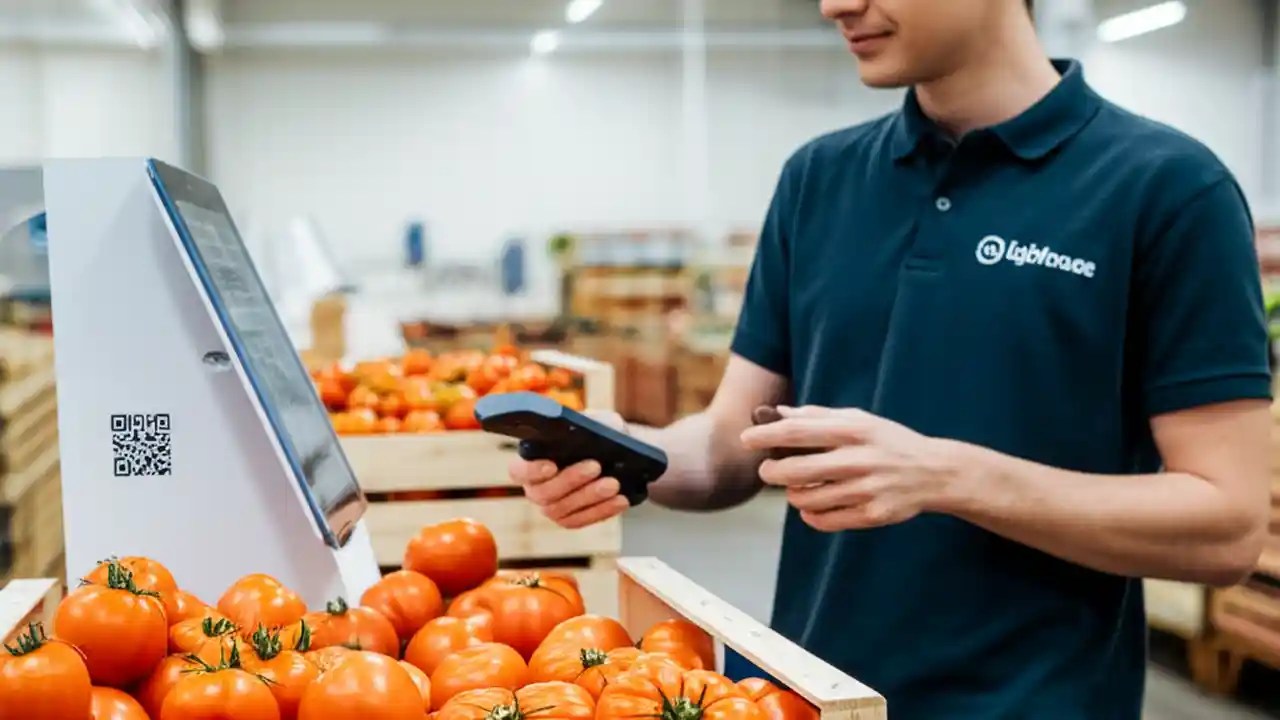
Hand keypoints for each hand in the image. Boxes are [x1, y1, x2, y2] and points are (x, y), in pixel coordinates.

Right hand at [508, 410, 631, 528]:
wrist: (620, 456)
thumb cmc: (601, 434)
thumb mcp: (599, 420)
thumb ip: (593, 421)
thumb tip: (592, 427)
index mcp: (532, 460)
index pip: (518, 470)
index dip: (531, 471)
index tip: (552, 465)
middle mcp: (536, 487)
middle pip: (543, 493)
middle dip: (570, 480)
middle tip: (596, 467)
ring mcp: (551, 506)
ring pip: (561, 510)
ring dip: (589, 497)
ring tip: (613, 484)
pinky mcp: (569, 519)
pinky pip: (581, 520)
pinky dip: (602, 511)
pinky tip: (620, 500)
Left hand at [739, 406, 961, 531]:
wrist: (934, 472)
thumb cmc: (889, 441)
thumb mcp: (859, 419)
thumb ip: (818, 416)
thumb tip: (777, 413)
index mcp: (853, 430)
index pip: (797, 432)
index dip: (766, 436)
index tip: (747, 439)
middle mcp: (858, 460)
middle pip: (794, 470)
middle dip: (772, 472)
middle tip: (769, 471)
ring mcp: (865, 490)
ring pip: (805, 499)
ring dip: (792, 495)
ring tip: (797, 488)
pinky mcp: (871, 515)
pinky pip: (823, 521)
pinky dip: (810, 515)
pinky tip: (812, 506)